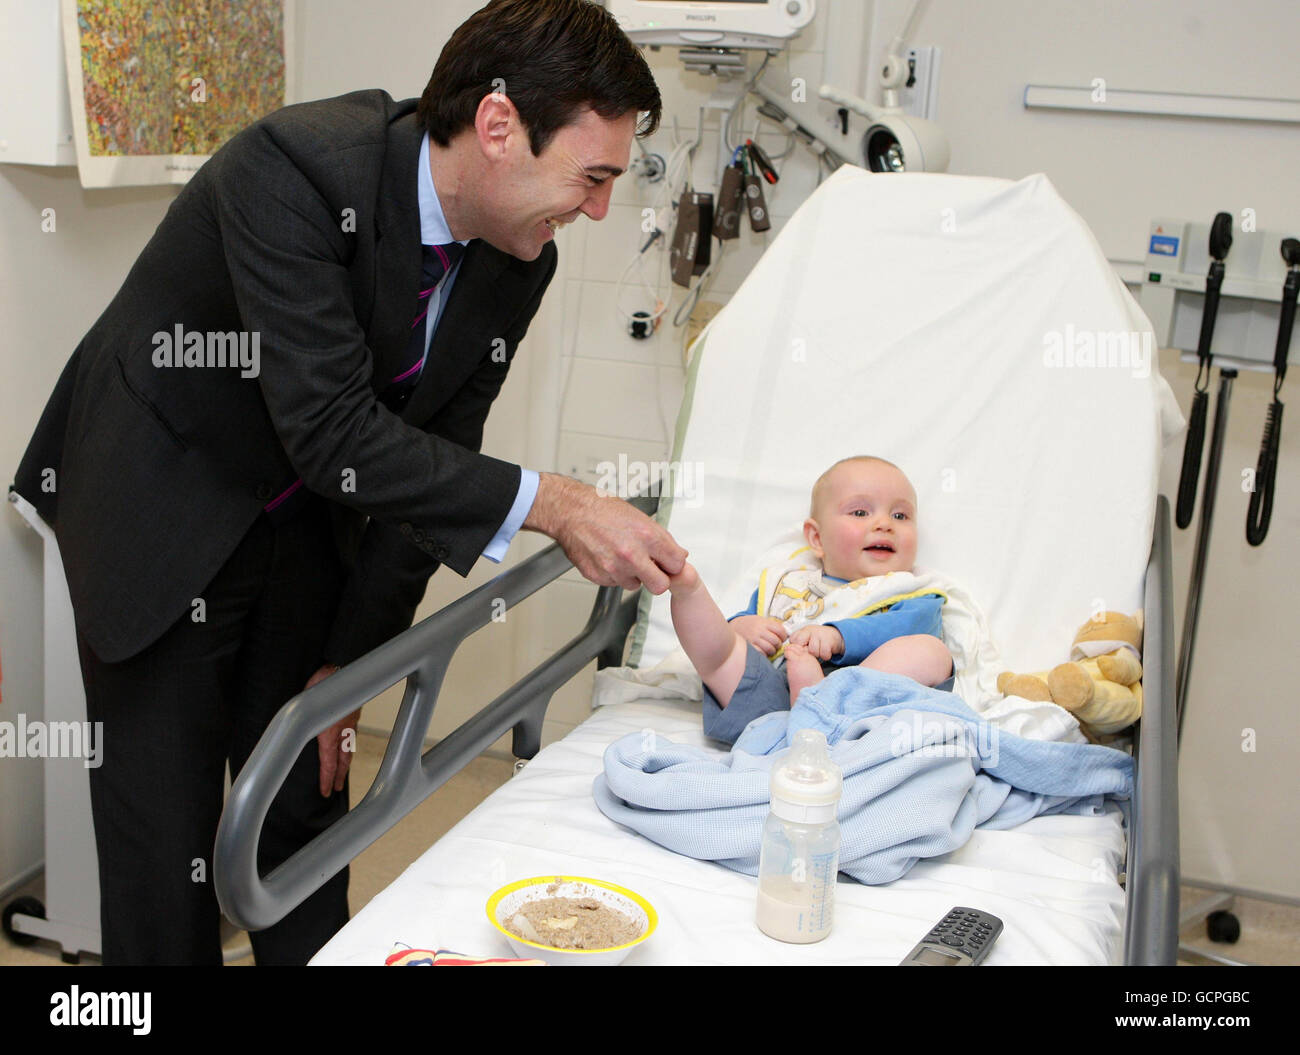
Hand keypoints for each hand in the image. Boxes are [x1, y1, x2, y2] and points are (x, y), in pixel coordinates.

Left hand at [305, 663, 359, 797]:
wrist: (342, 666)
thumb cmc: (322, 683)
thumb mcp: (302, 707)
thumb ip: (299, 724)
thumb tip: (287, 734)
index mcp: (329, 733)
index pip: (329, 764)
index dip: (327, 780)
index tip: (326, 792)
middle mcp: (343, 730)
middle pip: (343, 760)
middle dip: (340, 776)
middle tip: (337, 788)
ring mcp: (350, 721)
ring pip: (350, 746)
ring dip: (346, 760)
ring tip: (343, 768)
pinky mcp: (354, 712)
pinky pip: (353, 733)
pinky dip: (350, 742)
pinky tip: (347, 740)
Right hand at [523, 473, 686, 593]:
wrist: (572, 511)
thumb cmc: (603, 509)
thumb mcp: (640, 518)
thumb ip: (662, 539)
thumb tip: (679, 554)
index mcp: (647, 536)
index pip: (677, 564)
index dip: (673, 564)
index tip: (668, 563)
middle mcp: (632, 554)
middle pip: (660, 585)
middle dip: (657, 579)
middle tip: (651, 569)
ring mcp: (614, 567)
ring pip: (635, 586)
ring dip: (632, 575)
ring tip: (622, 556)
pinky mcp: (598, 576)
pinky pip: (614, 583)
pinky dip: (614, 574)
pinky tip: (608, 557)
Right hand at [730, 615, 787, 656]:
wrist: (735, 626)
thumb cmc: (750, 624)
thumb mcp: (761, 620)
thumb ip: (772, 625)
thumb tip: (785, 633)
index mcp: (763, 622)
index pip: (780, 630)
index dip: (783, 636)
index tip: (782, 638)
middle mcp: (758, 630)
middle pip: (776, 641)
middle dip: (778, 645)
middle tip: (776, 645)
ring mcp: (753, 639)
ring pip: (770, 649)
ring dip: (772, 651)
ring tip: (770, 649)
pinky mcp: (749, 647)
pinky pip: (761, 653)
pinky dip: (764, 654)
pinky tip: (762, 652)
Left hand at [787, 624, 843, 660]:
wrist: (834, 635)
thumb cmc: (817, 639)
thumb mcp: (806, 638)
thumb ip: (798, 642)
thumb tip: (789, 650)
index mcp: (803, 630)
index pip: (793, 640)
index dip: (798, 647)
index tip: (804, 648)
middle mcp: (810, 630)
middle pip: (801, 646)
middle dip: (806, 651)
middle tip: (811, 651)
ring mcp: (819, 634)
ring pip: (813, 651)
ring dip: (817, 654)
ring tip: (820, 650)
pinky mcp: (829, 640)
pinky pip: (824, 653)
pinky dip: (826, 656)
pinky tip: (826, 651)